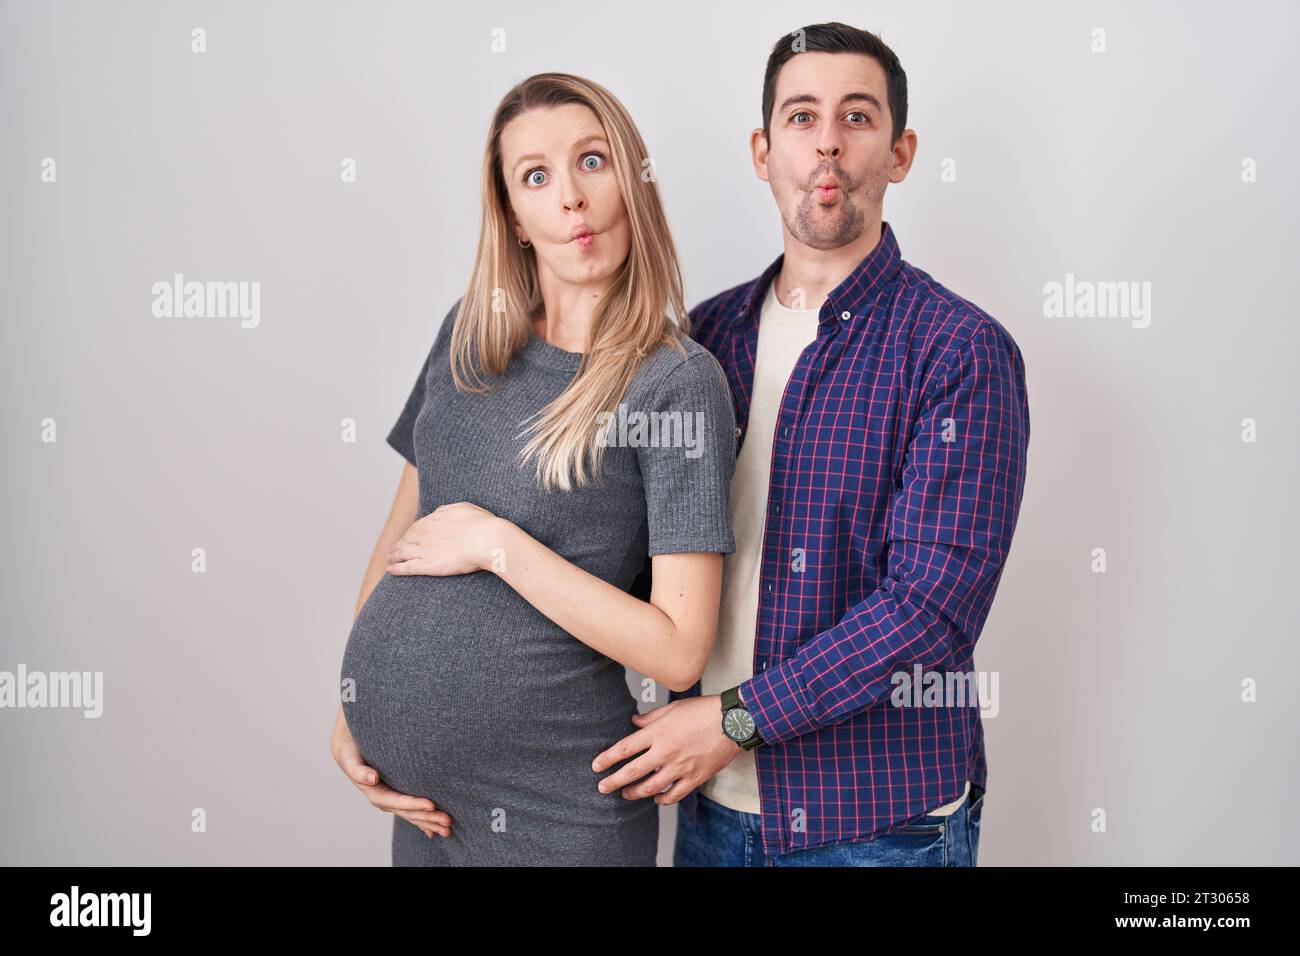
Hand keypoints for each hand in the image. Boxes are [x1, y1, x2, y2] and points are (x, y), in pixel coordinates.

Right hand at [330, 705, 452, 838]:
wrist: (348, 748)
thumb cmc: (351, 750)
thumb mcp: (350, 757)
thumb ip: (358, 770)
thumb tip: (373, 779)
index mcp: (374, 791)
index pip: (397, 801)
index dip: (413, 804)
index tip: (431, 805)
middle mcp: (383, 798)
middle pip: (407, 812)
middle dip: (427, 817)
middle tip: (447, 821)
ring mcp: (390, 799)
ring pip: (411, 814)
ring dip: (429, 821)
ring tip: (448, 829)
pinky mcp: (396, 795)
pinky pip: (410, 811)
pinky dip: (422, 820)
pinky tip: (434, 831)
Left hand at [386, 502, 507, 576]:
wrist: (486, 539)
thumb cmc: (481, 524)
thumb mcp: (464, 508)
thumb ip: (448, 510)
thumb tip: (439, 512)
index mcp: (434, 519)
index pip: (416, 526)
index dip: (409, 534)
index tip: (406, 538)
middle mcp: (425, 533)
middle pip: (406, 539)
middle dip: (398, 545)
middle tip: (393, 550)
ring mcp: (425, 549)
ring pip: (402, 552)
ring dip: (393, 556)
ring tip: (389, 560)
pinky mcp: (428, 564)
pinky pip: (407, 567)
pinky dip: (397, 569)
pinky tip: (391, 570)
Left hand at [590, 696, 743, 804]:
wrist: (733, 722)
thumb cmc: (704, 711)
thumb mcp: (673, 708)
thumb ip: (651, 718)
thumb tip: (634, 722)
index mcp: (657, 733)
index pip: (624, 748)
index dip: (607, 759)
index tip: (596, 766)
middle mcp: (665, 752)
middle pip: (632, 771)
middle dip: (613, 781)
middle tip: (602, 787)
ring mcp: (680, 767)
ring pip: (650, 787)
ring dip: (634, 793)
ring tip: (625, 795)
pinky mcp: (694, 777)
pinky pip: (673, 794)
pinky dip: (662, 799)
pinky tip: (656, 798)